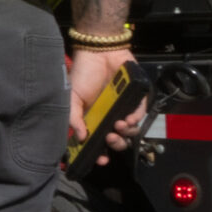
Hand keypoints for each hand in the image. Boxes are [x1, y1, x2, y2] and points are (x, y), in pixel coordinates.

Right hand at [66, 46, 144, 166]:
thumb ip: (75, 118)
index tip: (100, 159)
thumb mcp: (72, 98)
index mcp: (93, 118)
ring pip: (130, 130)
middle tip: (110, 139)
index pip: (98, 140)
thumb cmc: (83, 74)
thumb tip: (81, 138)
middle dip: (115, 144)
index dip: (99, 152)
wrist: (99, 52)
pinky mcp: (137, 98)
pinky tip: (128, 119)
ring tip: (119, 126)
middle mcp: (109, 115)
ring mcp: (124, 107)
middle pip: (117, 139)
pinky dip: (135, 120)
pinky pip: (140, 114)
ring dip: (126, 133)